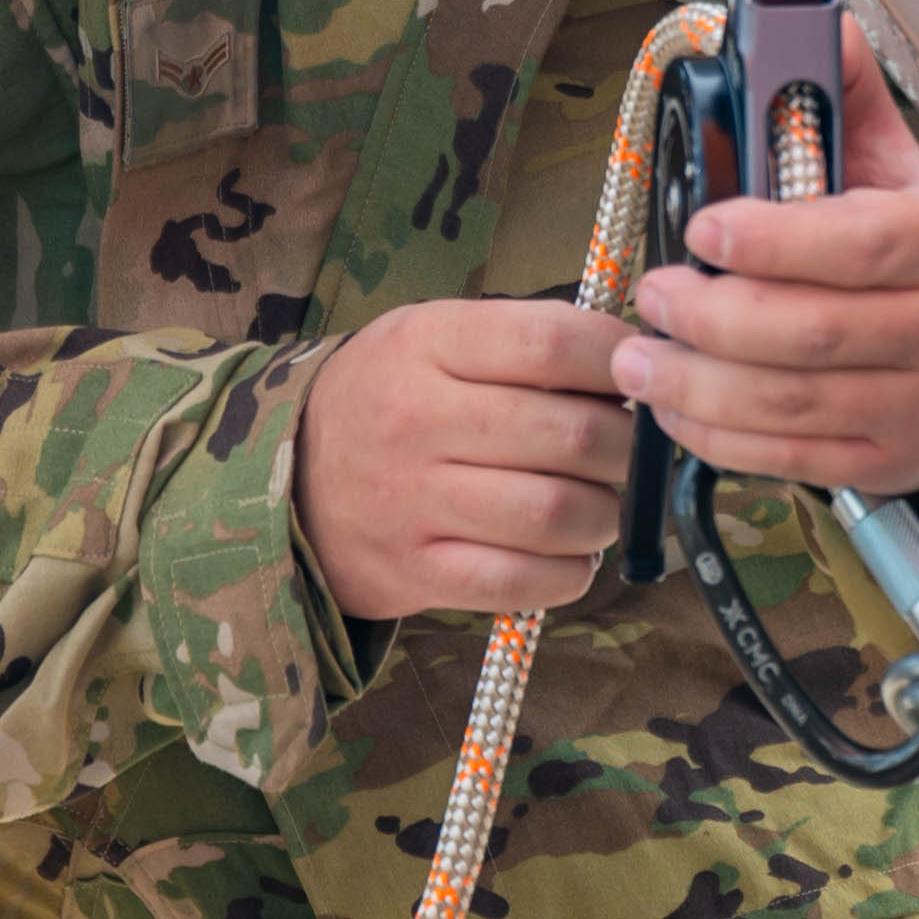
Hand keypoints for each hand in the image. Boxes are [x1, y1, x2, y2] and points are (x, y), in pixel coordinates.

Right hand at [295, 296, 639, 621]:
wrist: (285, 482)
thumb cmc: (387, 398)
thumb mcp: (431, 337)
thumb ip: (520, 340)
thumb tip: (631, 363)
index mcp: (427, 343)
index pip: (549, 342)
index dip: (615, 358)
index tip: (634, 373)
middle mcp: (417, 419)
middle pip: (570, 434)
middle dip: (626, 447)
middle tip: (627, 451)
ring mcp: (412, 500)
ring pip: (553, 513)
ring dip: (603, 515)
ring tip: (600, 505)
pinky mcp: (414, 570)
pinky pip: (519, 580)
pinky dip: (567, 573)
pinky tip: (570, 556)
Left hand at [621, 15, 918, 502]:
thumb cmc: (895, 242)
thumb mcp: (882, 157)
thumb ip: (838, 87)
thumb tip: (814, 15)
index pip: (860, 243)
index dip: (774, 239)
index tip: (699, 228)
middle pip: (813, 333)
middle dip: (712, 319)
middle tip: (649, 296)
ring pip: (792, 404)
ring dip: (697, 383)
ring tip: (635, 357)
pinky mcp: (889, 461)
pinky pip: (789, 459)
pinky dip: (717, 436)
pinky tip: (673, 404)